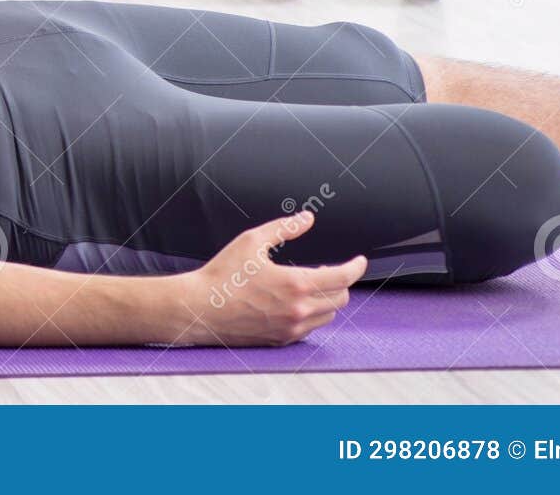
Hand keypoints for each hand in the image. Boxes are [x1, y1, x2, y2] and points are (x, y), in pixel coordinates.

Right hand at [172, 210, 365, 346]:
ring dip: (327, 299)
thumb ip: (284, 228)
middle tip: (327, 270)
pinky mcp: (282, 340)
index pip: (342, 277)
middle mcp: (299, 309)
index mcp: (295, 283)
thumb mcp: (251, 241)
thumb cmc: (222, 275)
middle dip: (340, 282)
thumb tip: (307, 218)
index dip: (356, 267)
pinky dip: (312, 314)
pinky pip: (311, 328)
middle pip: (340, 298)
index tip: (359, 261)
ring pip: (328, 315)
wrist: (200, 309)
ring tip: (310, 286)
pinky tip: (296, 303)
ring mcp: (292, 328)